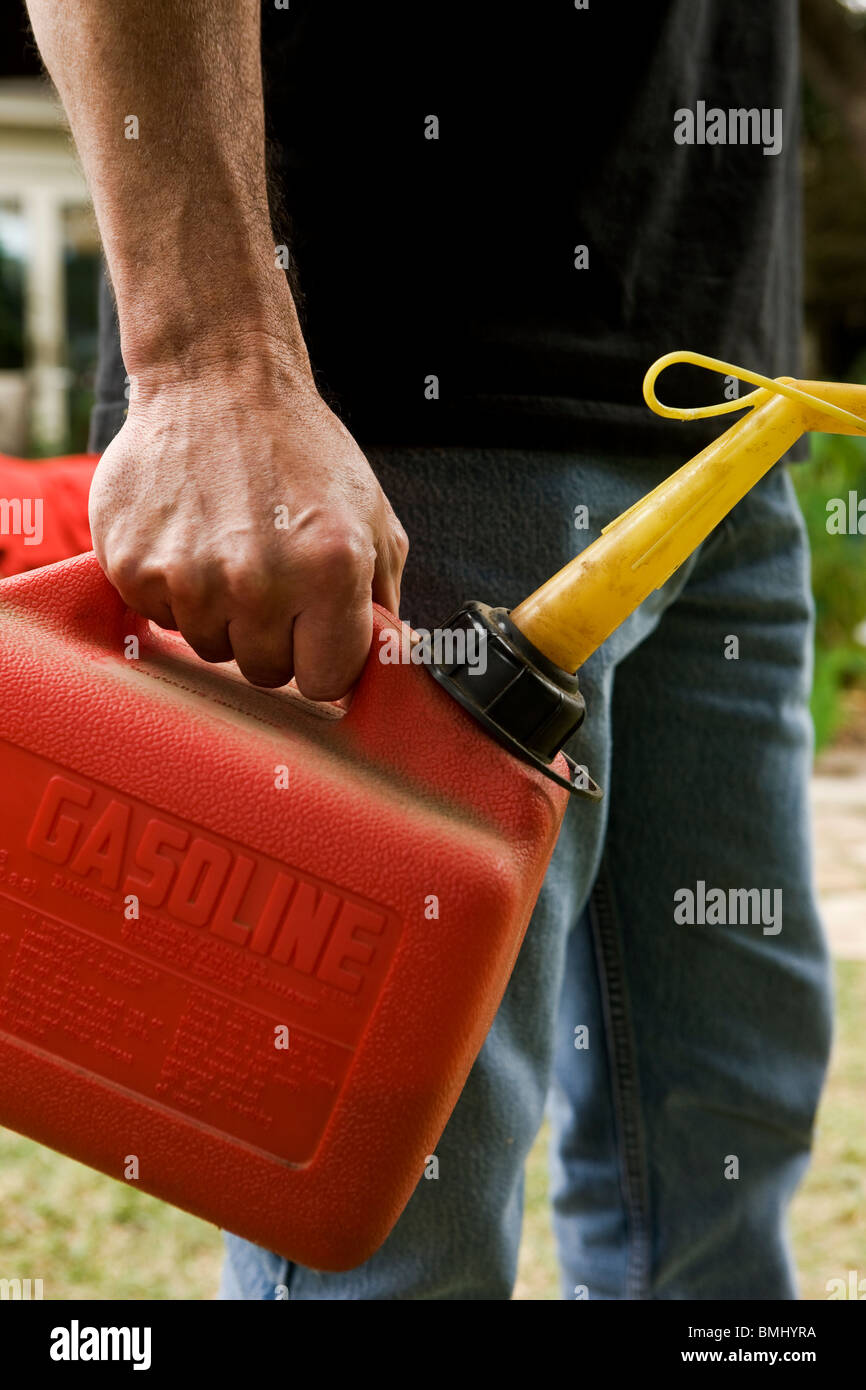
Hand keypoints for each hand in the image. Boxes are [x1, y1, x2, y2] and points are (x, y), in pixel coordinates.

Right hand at [88, 347, 407, 699]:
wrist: (217, 381)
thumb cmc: (301, 450)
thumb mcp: (372, 517)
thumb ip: (384, 598)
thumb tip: (390, 661)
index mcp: (330, 571)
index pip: (325, 681)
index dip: (321, 657)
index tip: (314, 631)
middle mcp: (258, 581)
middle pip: (265, 671)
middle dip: (272, 635)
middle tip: (269, 573)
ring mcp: (189, 577)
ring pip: (210, 647)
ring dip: (222, 613)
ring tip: (229, 547)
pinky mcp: (134, 567)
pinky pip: (161, 618)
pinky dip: (175, 590)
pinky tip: (190, 538)